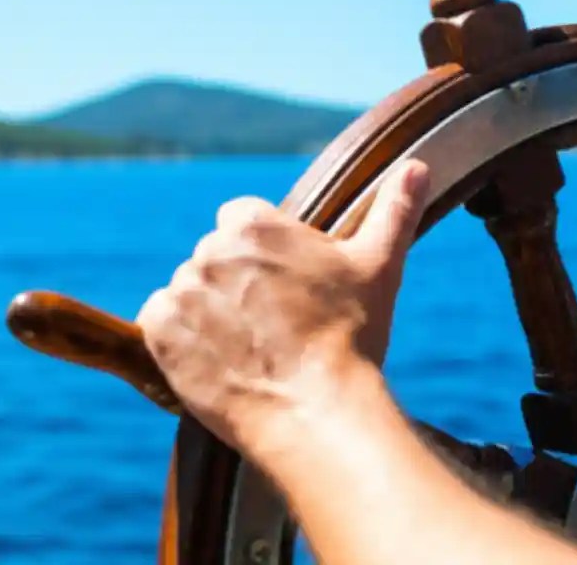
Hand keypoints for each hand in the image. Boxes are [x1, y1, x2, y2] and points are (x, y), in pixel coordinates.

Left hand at [136, 160, 429, 459]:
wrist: (316, 411)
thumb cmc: (352, 336)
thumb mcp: (379, 265)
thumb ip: (394, 209)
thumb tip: (418, 165)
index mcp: (255, 225)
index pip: (243, 221)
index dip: (265, 254)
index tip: (286, 287)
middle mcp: (210, 251)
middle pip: (216, 258)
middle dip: (237, 283)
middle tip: (275, 324)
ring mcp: (182, 292)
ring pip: (189, 292)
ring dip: (209, 312)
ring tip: (250, 347)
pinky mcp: (159, 333)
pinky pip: (159, 324)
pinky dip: (180, 340)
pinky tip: (217, 358)